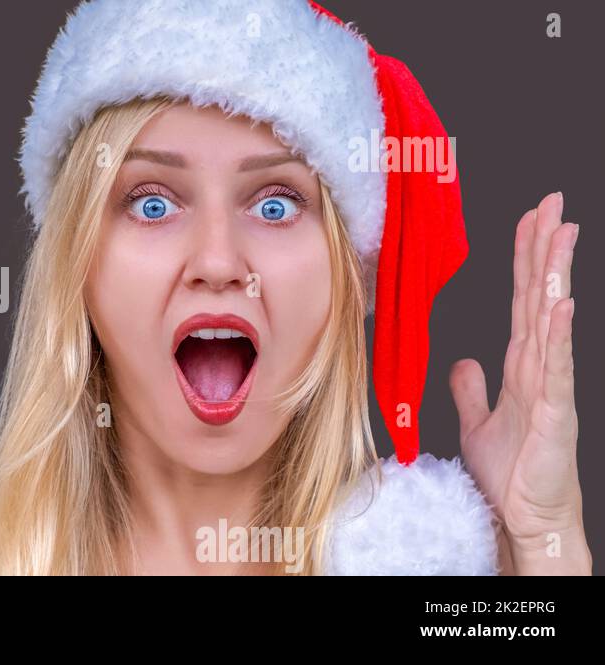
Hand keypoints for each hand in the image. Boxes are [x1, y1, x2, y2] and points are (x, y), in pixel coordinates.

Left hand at [448, 191, 589, 574]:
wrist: (529, 517)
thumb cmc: (513, 474)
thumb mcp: (479, 423)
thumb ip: (473, 390)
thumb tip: (465, 362)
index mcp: (523, 365)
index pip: (524, 299)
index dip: (527, 258)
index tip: (532, 218)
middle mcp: (541, 367)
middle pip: (541, 295)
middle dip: (546, 248)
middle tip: (553, 202)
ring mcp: (551, 386)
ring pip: (551, 319)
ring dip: (556, 275)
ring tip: (562, 233)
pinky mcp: (554, 412)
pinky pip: (554, 365)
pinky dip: (557, 333)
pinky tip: (560, 302)